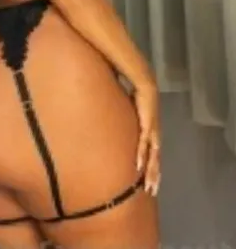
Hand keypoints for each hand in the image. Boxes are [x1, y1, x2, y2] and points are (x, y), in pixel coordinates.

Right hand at [133, 82, 160, 196]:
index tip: (151, 181)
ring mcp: (152, 131)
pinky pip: (143, 144)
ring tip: (148, 185)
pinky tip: (138, 166)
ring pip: (152, 156)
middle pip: (156, 160)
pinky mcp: (147, 126)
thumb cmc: (139, 96)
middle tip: (152, 191)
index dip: (153, 168)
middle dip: (154, 176)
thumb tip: (119, 124)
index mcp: (152, 132)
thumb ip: (130, 121)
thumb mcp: (133, 113)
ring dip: (150, 171)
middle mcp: (155, 135)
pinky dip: (141, 156)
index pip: (154, 154)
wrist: (145, 84)